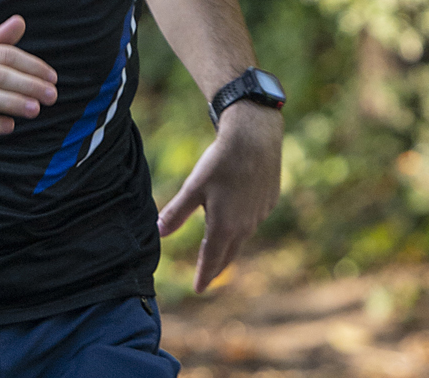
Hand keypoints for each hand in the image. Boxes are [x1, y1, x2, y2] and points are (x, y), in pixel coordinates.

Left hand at [156, 100, 282, 292]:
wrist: (255, 139)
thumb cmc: (220, 162)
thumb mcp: (193, 187)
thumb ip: (176, 213)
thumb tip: (158, 233)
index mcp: (224, 226)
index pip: (212, 259)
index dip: (204, 275)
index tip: (198, 289)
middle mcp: (245, 226)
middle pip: (229, 254)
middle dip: (217, 268)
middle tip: (209, 278)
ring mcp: (260, 214)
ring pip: (243, 237)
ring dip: (230, 247)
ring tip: (221, 252)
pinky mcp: (270, 201)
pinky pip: (253, 220)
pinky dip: (243, 225)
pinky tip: (239, 219)